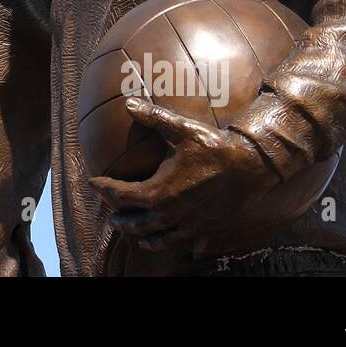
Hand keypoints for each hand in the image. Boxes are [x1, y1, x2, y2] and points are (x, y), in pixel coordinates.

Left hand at [89, 97, 281, 257]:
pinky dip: (165, 243)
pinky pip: (180, 243)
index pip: (122, 195)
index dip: (104, 189)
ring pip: (157, 237)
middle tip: (109, 216)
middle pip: (135, 222)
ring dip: (140, 235)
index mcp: (159, 191)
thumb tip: (129, 103)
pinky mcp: (205, 230)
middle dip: (120, 219)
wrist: (251, 166)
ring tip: (131, 233)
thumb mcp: (182, 128)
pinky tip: (162, 241)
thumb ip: (154, 116)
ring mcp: (188, 225)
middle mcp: (170, 213)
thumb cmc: (214, 146)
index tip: (94, 182)